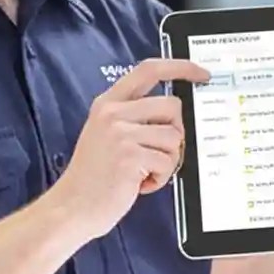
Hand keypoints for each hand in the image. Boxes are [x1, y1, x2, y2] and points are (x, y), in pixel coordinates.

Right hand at [51, 58, 210, 240]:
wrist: (72, 206)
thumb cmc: (93, 176)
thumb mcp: (105, 133)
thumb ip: (133, 117)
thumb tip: (174, 112)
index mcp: (108, 103)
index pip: (149, 70)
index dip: (180, 67)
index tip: (200, 73)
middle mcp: (113, 113)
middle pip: (172, 106)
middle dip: (175, 133)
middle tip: (159, 153)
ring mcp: (121, 134)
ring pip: (174, 136)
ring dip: (167, 161)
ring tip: (144, 172)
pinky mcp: (130, 156)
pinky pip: (167, 162)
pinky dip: (160, 178)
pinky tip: (140, 183)